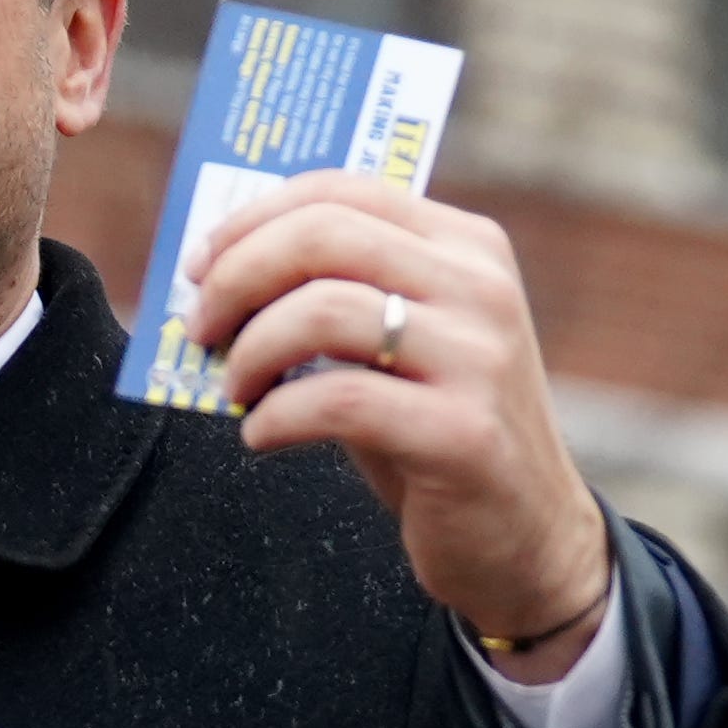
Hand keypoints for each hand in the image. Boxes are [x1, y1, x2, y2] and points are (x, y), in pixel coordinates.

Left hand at [182, 174, 617, 680]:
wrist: (527, 536)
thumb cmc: (438, 433)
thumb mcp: (400, 345)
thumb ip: (338, 298)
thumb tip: (219, 280)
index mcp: (465, 246)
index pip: (340, 191)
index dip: (252, 221)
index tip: (200, 266)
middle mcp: (479, 287)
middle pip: (324, 236)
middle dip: (236, 278)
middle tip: (201, 328)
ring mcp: (479, 357)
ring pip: (323, 311)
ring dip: (251, 352)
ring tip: (236, 390)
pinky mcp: (463, 433)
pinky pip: (337, 401)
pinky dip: (275, 417)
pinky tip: (261, 435)